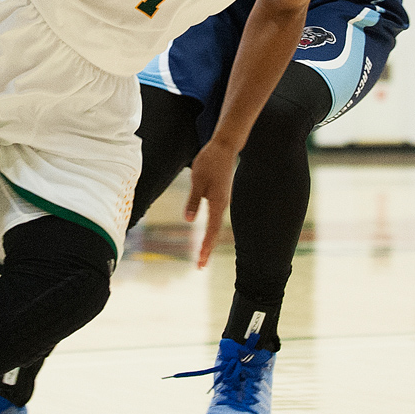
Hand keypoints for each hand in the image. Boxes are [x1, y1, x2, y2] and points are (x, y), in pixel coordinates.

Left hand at [184, 139, 235, 267]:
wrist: (224, 147)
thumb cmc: (210, 162)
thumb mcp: (197, 181)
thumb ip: (194, 201)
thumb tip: (190, 220)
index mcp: (217, 203)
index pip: (211, 230)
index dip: (205, 247)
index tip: (200, 261)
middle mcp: (222, 205)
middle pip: (215, 232)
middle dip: (207, 249)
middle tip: (200, 266)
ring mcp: (222, 201)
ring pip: (215, 226)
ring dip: (209, 241)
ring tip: (202, 256)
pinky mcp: (220, 196)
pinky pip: (215, 218)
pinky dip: (211, 230)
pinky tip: (207, 238)